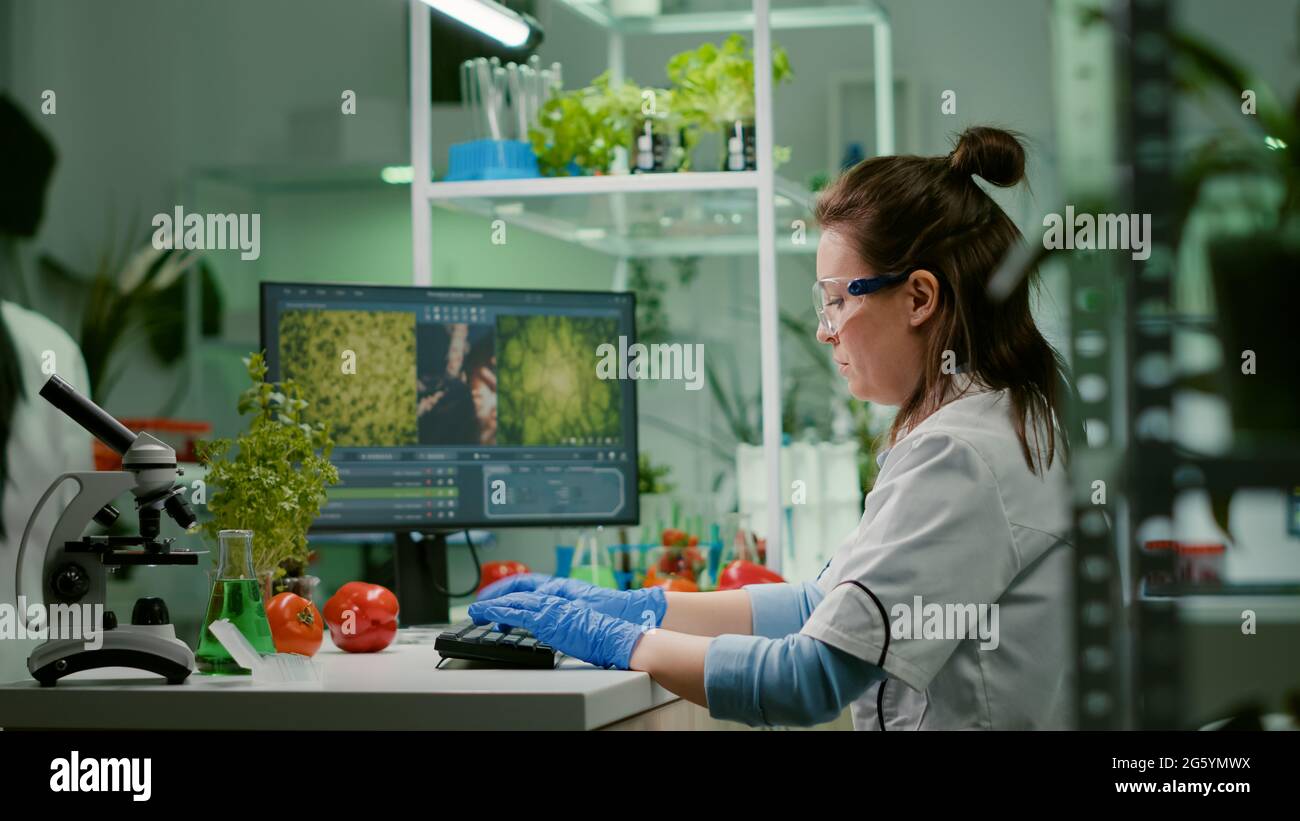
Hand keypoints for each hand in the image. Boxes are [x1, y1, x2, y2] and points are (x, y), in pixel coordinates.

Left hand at [477, 574, 665, 627]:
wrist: (622, 626)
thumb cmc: (610, 625)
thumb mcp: (584, 618)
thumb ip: (568, 618)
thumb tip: (559, 626)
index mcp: (563, 592)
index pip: (532, 587)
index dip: (513, 591)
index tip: (501, 598)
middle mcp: (554, 594)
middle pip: (518, 590)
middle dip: (497, 595)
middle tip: (482, 604)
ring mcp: (549, 604)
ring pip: (512, 599)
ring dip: (492, 604)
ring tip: (476, 610)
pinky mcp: (545, 618)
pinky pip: (513, 612)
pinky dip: (496, 612)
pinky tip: (485, 615)